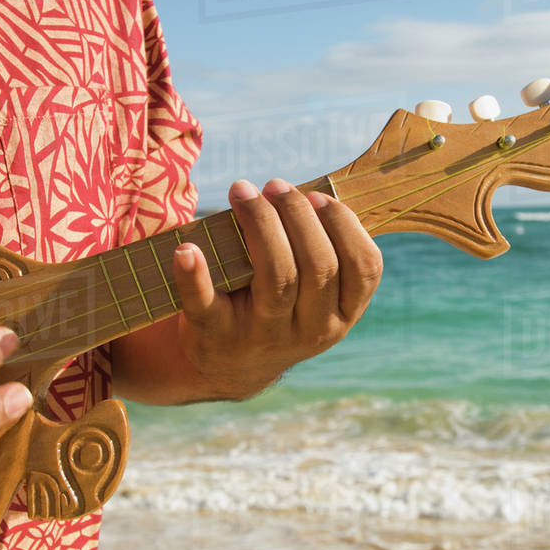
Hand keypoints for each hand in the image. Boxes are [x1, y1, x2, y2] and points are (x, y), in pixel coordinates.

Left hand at [163, 178, 381, 400]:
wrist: (229, 364)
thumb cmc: (277, 306)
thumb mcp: (313, 296)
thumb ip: (320, 251)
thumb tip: (308, 192)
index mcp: (342, 315)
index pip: (362, 267)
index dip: (344, 224)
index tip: (316, 195)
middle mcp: (310, 331)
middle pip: (318, 266)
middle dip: (297, 214)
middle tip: (275, 185)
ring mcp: (263, 337)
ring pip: (277, 278)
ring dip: (260, 224)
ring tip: (243, 191)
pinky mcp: (215, 337)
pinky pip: (205, 305)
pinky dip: (195, 275)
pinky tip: (186, 249)